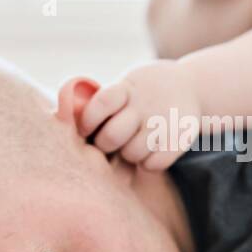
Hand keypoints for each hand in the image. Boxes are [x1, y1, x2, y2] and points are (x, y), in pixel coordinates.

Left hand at [77, 60, 202, 170]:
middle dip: (107, 144)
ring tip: (133, 146)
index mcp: (127, 88)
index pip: (101, 103)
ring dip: (129, 155)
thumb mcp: (123, 87)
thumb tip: (62, 119)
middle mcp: (145, 104)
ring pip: (133, 154)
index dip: (88, 120)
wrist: (188, 86)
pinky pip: (155, 165)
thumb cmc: (140, 94)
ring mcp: (164, 121)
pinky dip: (149, 164)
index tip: (86, 129)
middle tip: (111, 142)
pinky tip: (150, 153)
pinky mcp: (181, 137)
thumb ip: (101, 104)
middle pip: (112, 136)